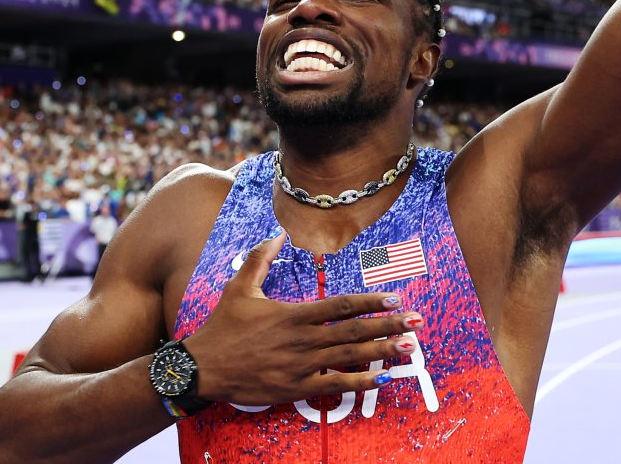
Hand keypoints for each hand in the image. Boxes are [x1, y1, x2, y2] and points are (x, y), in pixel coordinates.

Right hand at [182, 234, 423, 406]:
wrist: (204, 367)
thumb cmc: (223, 327)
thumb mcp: (239, 287)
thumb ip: (261, 258)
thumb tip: (277, 233)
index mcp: (293, 314)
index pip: (340, 306)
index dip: (369, 302)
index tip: (393, 298)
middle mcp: (302, 339)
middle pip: (353, 330)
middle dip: (388, 325)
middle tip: (416, 322)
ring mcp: (301, 365)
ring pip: (350, 356)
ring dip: (382, 351)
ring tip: (408, 348)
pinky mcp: (296, 387)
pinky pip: (334, 385)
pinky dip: (358, 381)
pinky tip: (380, 378)